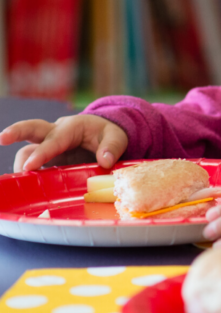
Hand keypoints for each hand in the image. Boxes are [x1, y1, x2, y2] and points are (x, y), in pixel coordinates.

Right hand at [2, 116, 128, 172]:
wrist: (104, 133)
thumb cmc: (108, 133)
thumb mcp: (117, 137)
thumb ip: (112, 147)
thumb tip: (105, 161)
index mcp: (72, 126)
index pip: (55, 140)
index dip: (42, 153)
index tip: (30, 167)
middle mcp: (56, 133)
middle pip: (32, 129)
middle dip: (16, 132)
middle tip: (2, 138)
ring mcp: (50, 146)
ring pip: (28, 150)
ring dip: (21, 163)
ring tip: (17, 180)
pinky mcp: (48, 158)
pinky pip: (33, 163)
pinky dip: (28, 173)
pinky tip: (24, 186)